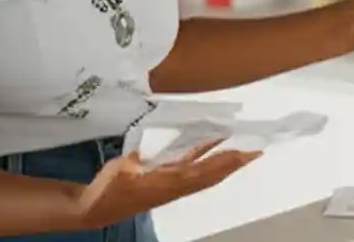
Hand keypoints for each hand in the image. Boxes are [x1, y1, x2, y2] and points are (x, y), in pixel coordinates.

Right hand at [74, 140, 260, 228]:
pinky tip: (211, 146)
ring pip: (206, 172)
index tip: (245, 152)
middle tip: (256, 150)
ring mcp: (173, 184)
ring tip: (241, 149)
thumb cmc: (109, 189)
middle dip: (234, 163)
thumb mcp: (120, 172)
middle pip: (213, 173)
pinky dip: (205, 157)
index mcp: (170, 182)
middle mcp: (177, 185)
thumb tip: (143, 158)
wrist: (98, 207)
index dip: (226, 162)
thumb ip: (135, 164)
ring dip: (224, 162)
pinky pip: (193, 168)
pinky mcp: (166, 181)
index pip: (205, 170)